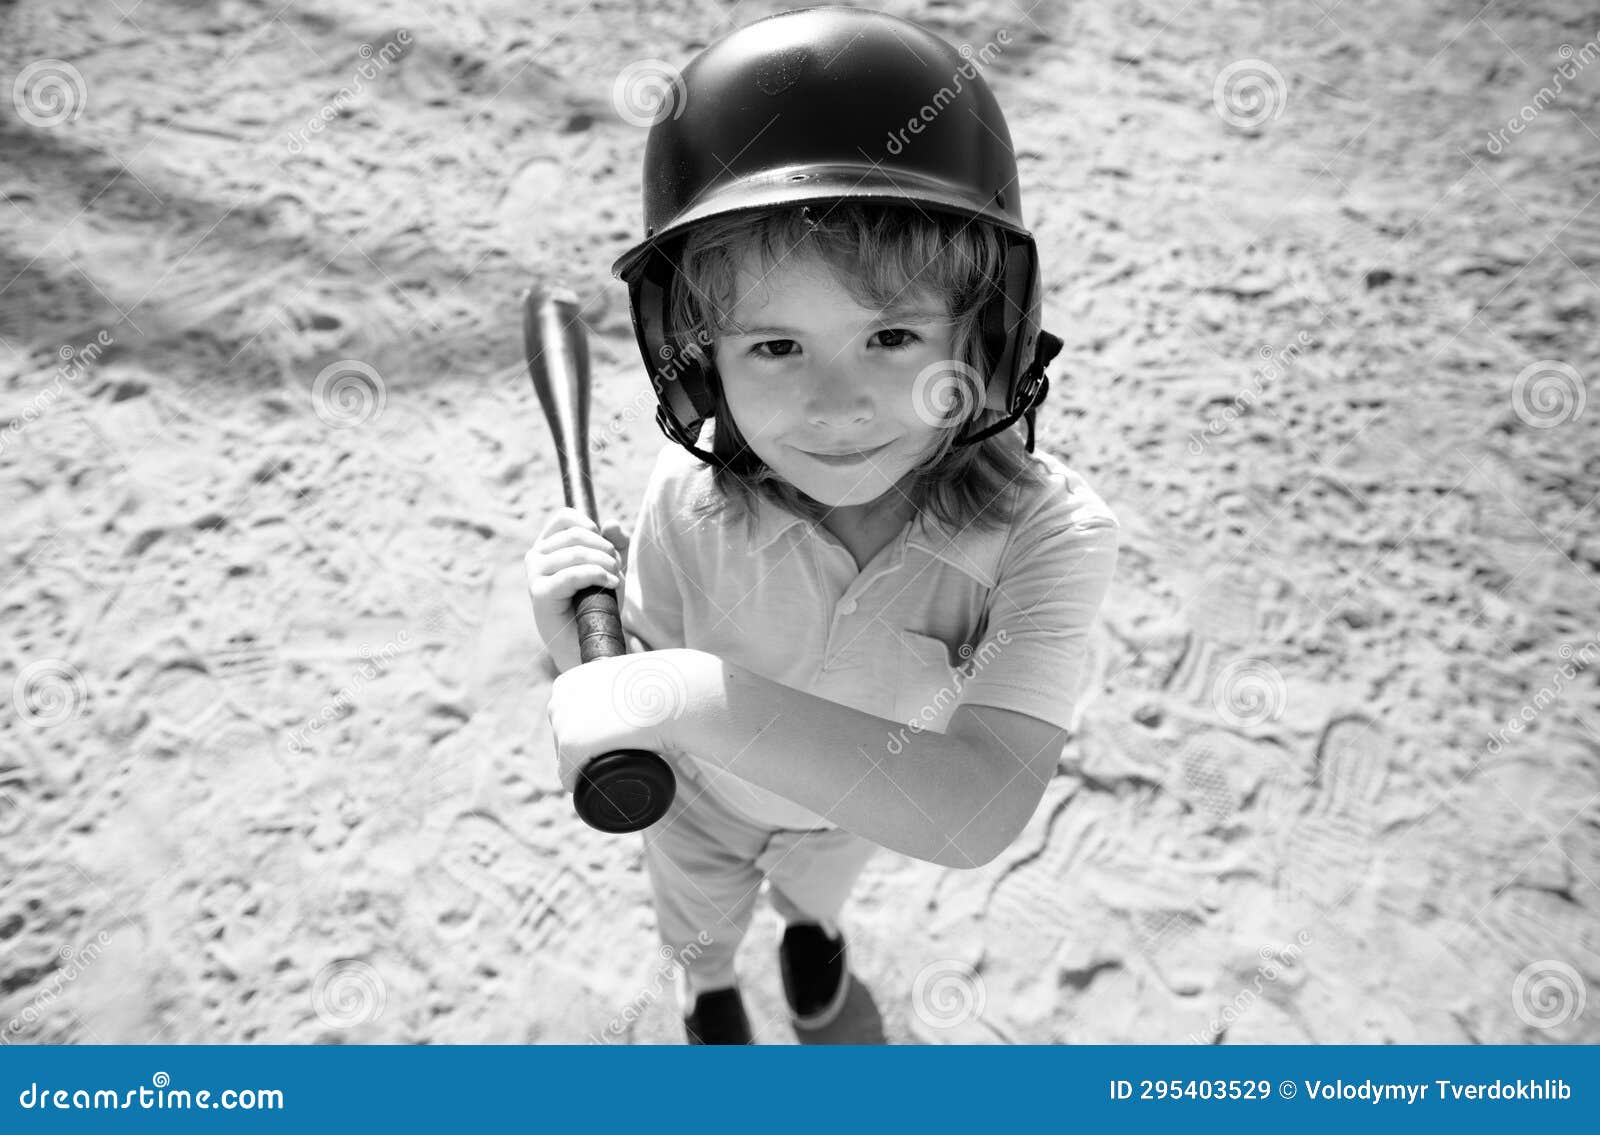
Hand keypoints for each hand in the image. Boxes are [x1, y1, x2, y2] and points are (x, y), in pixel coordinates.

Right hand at [524, 507, 630, 671]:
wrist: (587, 643)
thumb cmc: (596, 604)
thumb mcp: (612, 568)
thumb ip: (616, 543)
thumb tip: (611, 524)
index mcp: (548, 546)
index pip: (564, 518)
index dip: (590, 526)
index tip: (607, 545)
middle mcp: (536, 557)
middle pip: (575, 535)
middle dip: (605, 549)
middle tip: (617, 568)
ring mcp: (534, 575)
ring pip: (575, 553)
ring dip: (604, 564)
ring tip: (615, 579)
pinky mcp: (539, 594)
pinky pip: (571, 574)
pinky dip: (596, 576)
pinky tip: (610, 584)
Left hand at [545, 649, 705, 793]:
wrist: (676, 691)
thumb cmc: (664, 687)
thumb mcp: (631, 682)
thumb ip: (620, 689)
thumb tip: (628, 702)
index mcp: (570, 682)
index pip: (569, 721)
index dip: (590, 735)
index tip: (612, 739)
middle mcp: (559, 698)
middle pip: (564, 739)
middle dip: (587, 751)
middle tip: (619, 751)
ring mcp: (563, 721)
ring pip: (567, 759)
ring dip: (586, 766)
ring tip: (616, 763)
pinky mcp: (571, 744)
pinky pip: (568, 777)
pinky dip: (581, 787)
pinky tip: (599, 787)